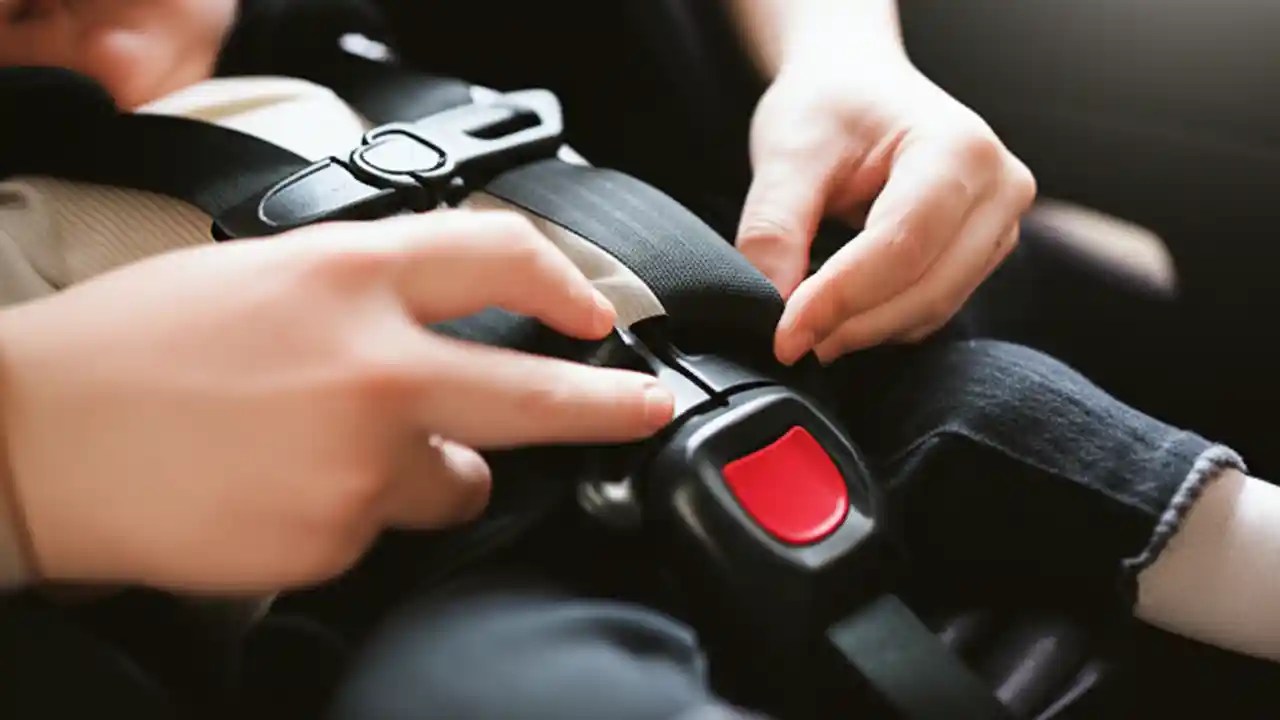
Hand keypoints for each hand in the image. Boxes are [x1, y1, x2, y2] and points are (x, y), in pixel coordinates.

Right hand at [0, 210, 673, 593]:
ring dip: (427, 473)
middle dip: (608, 405)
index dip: (563, 279)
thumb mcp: (259, 272)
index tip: (595, 308)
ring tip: (329, 454)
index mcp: (347, 276)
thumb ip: (366, 289)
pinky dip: (351, 515)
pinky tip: (281, 489)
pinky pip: (381, 531)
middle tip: (644, 408)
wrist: (31, 440)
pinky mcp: (335, 538)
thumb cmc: (127, 351)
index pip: (496, 254)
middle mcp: (371, 366)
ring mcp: (359, 462)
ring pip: (455, 483)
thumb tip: (446, 316)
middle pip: (537, 393)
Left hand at [737, 56, 1036, 363]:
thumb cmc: (828, 105)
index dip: (840, 298)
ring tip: (806, 328)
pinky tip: (839, 315)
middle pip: (927, 286)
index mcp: (958, 148)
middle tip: (787, 340)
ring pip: (933, 307)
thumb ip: (774, 229)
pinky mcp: (982, 252)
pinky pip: (934, 307)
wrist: (855, 83)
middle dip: (851, 323)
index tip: (784, 335)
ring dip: (865, 329)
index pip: (901, 245)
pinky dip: (883, 322)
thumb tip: (770, 302)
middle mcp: (999, 186)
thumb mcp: (786, 154)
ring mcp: (999, 223)